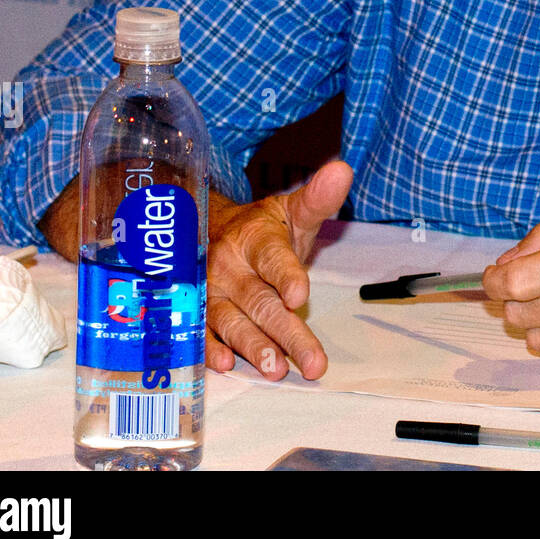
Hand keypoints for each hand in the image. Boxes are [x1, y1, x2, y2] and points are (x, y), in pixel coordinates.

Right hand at [205, 159, 352, 380]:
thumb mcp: (293, 211)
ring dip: (253, 347)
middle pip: (260, 300)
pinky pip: (201, 332)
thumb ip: (319, 198)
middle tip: (312, 361)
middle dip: (286, 332)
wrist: (212, 231)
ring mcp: (209, 290)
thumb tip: (343, 169)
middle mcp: (228, 264)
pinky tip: (227, 364)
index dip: (286, 275)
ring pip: (232, 321)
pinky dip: (210, 349)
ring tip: (276, 369)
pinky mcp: (196, 311)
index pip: (272, 257)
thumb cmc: (263, 229)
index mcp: (254, 237)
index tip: (300, 297)